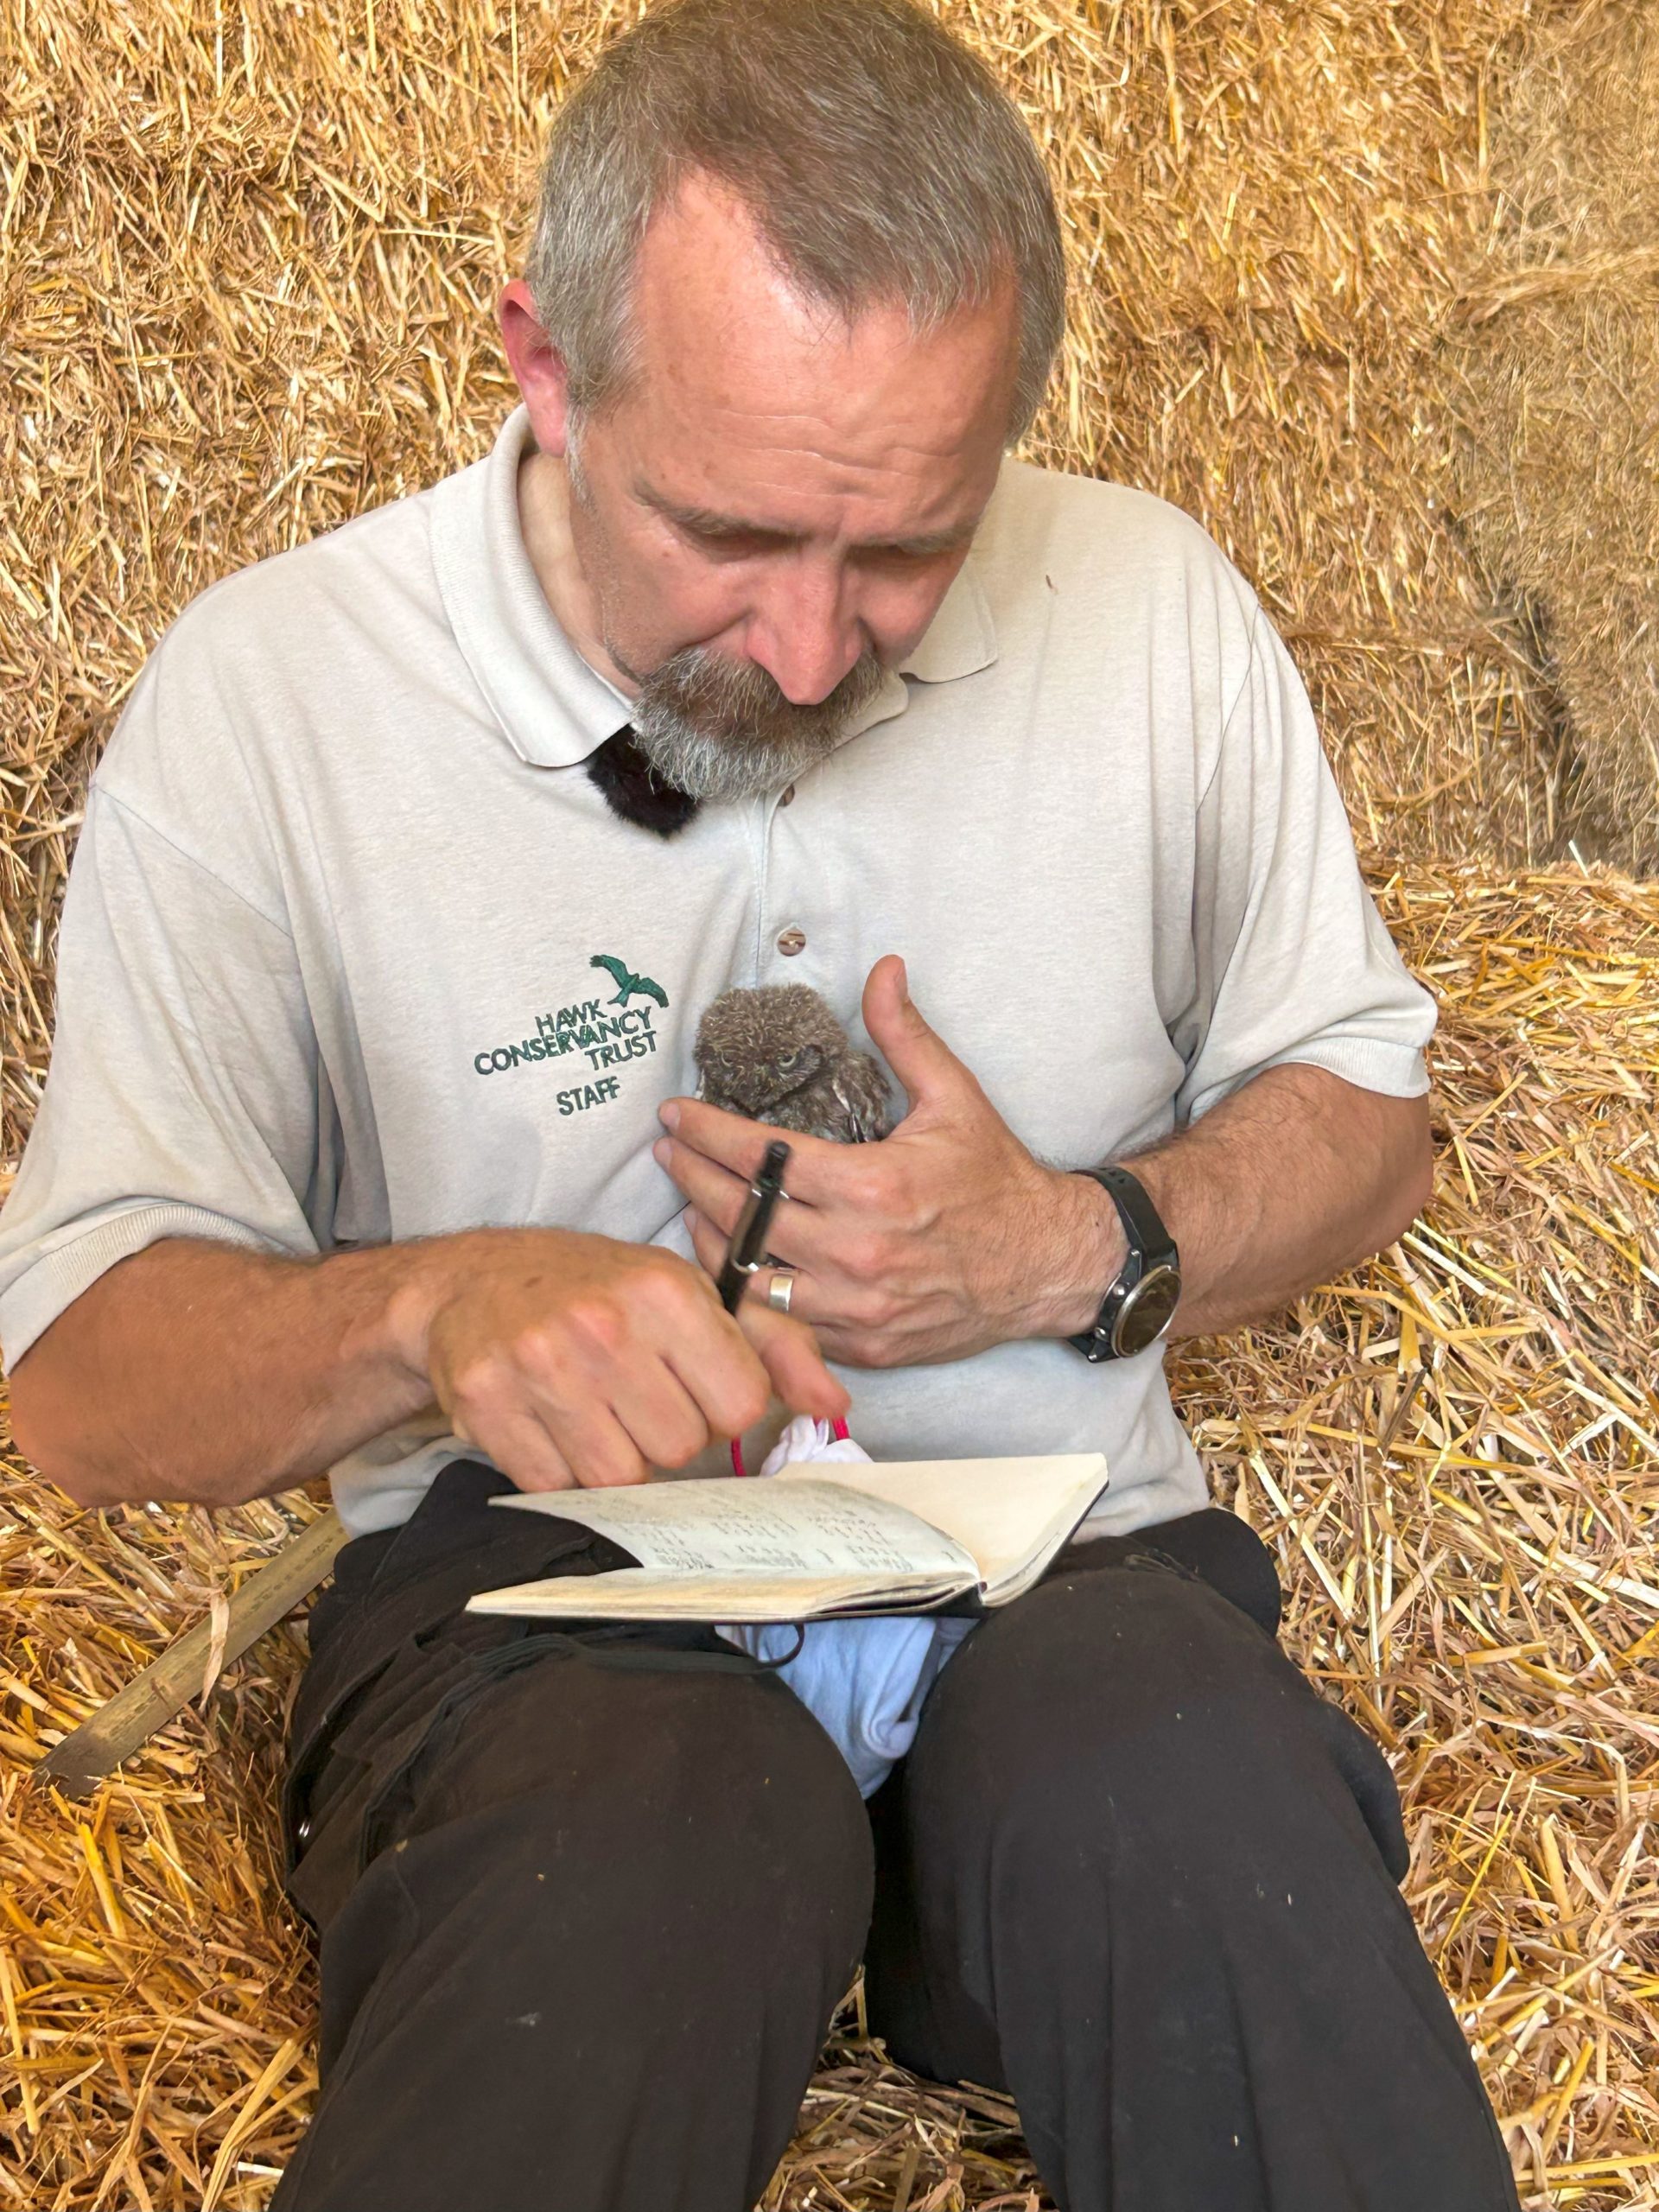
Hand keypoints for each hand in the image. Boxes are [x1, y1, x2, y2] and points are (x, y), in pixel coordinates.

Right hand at [389, 1226, 848, 1490]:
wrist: (472, 1281)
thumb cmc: (597, 1290)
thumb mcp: (689, 1294)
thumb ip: (772, 1347)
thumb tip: (832, 1403)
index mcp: (665, 1292)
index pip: (739, 1406)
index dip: (719, 1406)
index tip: (689, 1384)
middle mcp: (604, 1326)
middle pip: (680, 1449)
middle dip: (664, 1433)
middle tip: (632, 1395)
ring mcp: (539, 1366)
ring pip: (619, 1478)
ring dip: (611, 1457)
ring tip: (591, 1409)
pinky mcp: (486, 1403)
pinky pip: (553, 1485)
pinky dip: (556, 1469)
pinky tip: (549, 1422)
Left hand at [653, 955, 1125, 1367]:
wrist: (1048, 1266)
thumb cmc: (997, 1181)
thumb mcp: (955, 1098)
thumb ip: (904, 1035)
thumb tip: (882, 969)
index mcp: (872, 1185)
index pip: (761, 1156)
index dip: (706, 1133)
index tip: (675, 1115)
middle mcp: (856, 1251)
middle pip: (741, 1214)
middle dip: (692, 1178)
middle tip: (669, 1153)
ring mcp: (855, 1306)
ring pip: (748, 1276)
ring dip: (710, 1238)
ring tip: (690, 1205)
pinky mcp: (861, 1345)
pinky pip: (781, 1324)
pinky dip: (748, 1291)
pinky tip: (734, 1261)